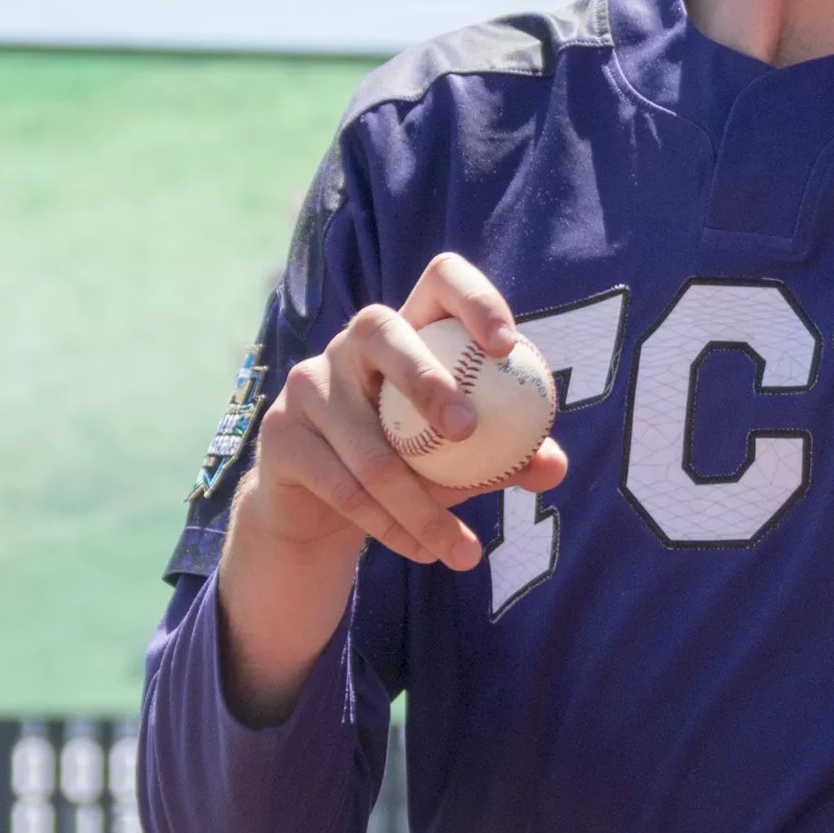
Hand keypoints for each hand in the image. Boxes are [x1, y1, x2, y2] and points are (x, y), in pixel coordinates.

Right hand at [234, 252, 568, 573]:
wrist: (324, 512)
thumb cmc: (412, 464)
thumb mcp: (464, 459)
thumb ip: (509, 455)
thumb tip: (554, 465)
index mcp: (410, 328)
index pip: (441, 280)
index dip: (475, 299)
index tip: (507, 347)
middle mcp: (352, 343)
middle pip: (383, 331)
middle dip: (425, 378)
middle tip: (467, 430)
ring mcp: (309, 382)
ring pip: (370, 446)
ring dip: (422, 507)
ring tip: (464, 552)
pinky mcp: (280, 433)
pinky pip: (344, 487)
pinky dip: (391, 528)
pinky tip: (423, 552)